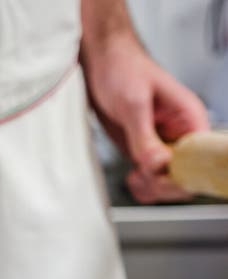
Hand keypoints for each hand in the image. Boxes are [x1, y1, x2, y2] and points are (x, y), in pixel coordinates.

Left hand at [82, 33, 208, 202]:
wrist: (101, 64)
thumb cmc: (123, 68)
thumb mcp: (134, 102)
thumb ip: (145, 135)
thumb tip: (158, 163)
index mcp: (190, 119)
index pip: (201, 160)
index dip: (183, 175)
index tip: (160, 174)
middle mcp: (181, 135)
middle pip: (186, 178)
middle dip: (163, 183)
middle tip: (142, 174)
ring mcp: (163, 147)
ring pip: (168, 184)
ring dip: (151, 188)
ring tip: (135, 176)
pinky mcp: (146, 154)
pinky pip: (152, 181)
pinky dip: (142, 188)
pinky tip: (131, 178)